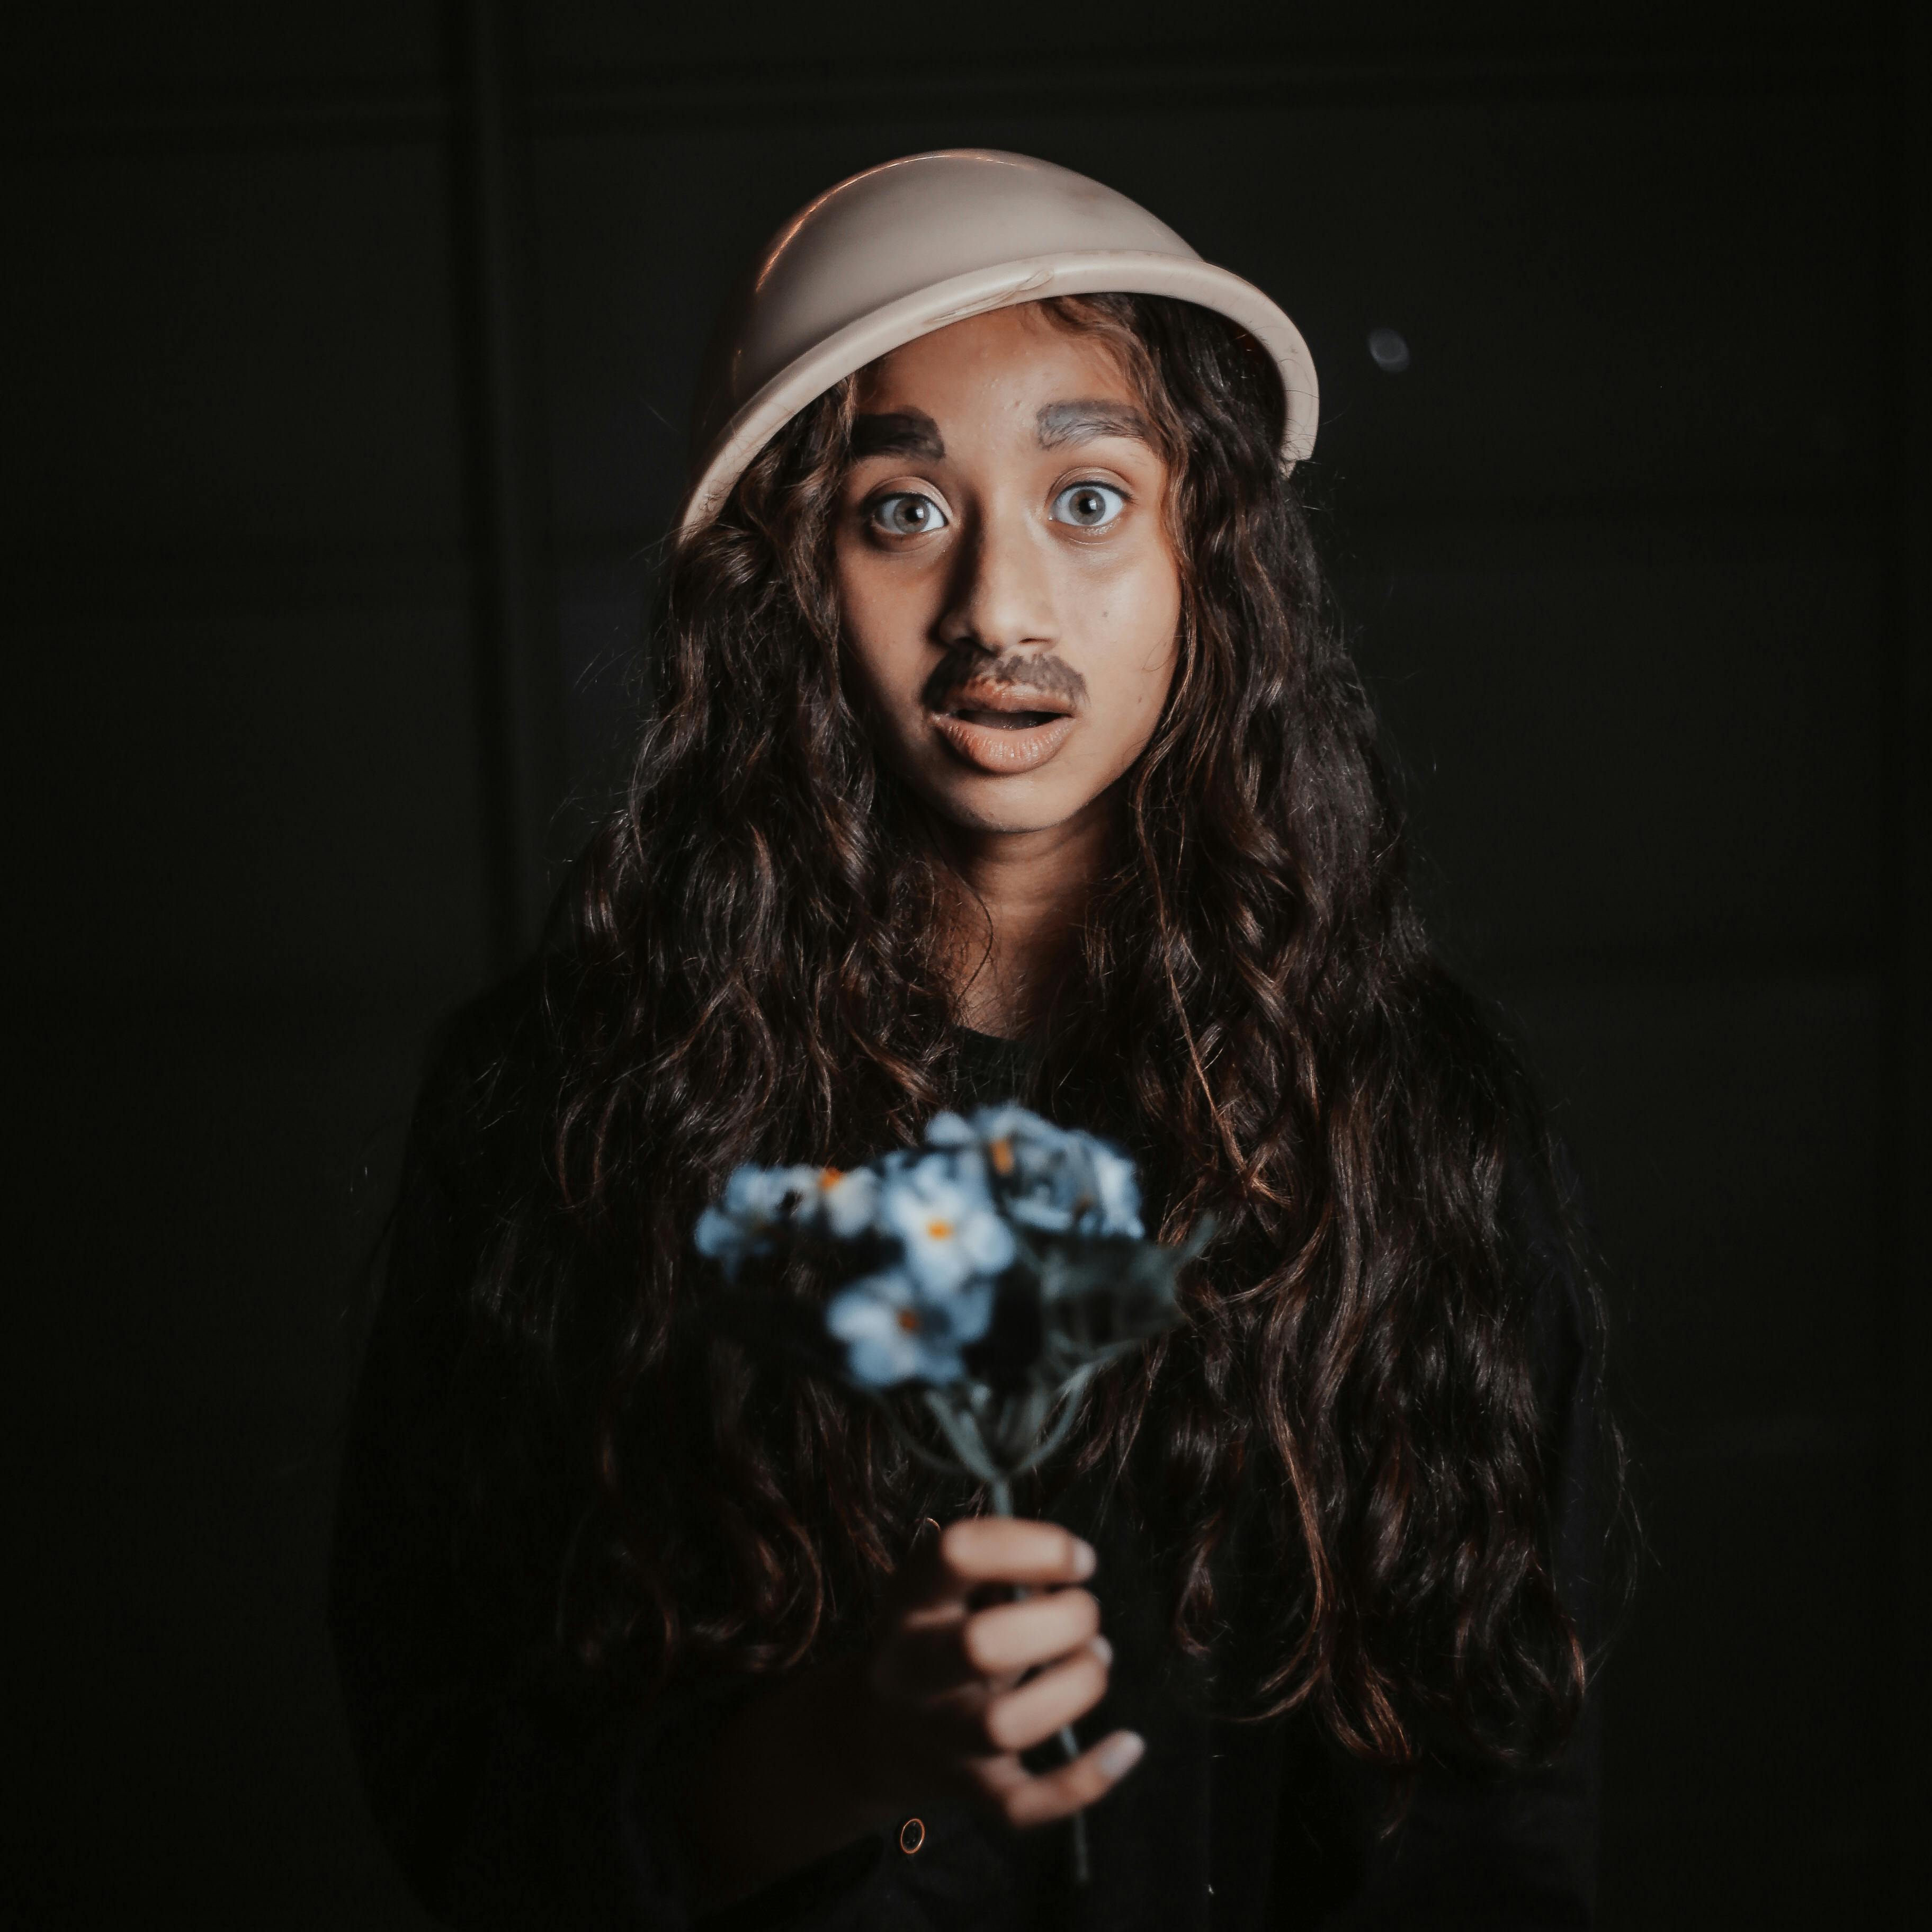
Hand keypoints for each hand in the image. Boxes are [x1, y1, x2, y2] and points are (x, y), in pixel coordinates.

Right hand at [685, 1515, 1142, 1908]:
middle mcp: (912, 1670)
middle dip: (1060, 1623)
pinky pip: (1026, 1804)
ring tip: (1099, 1660)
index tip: (1081, 1560)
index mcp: (910, 1601)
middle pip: (980, 1646)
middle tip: (1088, 1613)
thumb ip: (1003, 1571)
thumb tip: (1069, 1569)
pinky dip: (1085, 1780)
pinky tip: (1128, 1744)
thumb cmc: (942, 1636)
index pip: (957, 1554)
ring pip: (1004, 1726)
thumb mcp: (952, 1590)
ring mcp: (939, 1737)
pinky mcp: (973, 1790)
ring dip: (1076, 1686)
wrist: (884, 1733)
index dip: (1033, 1547)